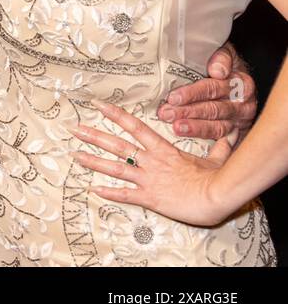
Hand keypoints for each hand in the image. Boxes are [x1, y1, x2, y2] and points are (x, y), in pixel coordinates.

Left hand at [71, 101, 235, 226]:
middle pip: (117, 144)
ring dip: (93, 161)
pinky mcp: (150, 197)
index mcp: (164, 149)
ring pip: (115, 167)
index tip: (97, 105)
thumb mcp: (217, 158)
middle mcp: (151, 161)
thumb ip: (219, 146)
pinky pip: (125, 195)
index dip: (114, 114)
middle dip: (94, 136)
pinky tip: (93, 189)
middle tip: (74, 129)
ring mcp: (148, 179)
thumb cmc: (217, 178)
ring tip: (74, 155)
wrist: (217, 196)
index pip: (134, 126)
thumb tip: (229, 134)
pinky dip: (109, 192)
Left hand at [158, 41, 256, 140]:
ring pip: (217, 126)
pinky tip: (187, 137)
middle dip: (187, 111)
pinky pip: (219, 137)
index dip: (193, 93)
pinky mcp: (235, 133)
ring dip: (194, 127)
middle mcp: (243, 103)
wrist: (236, 78)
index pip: (214, 88)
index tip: (174, 97)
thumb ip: (220, 57)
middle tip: (166, 113)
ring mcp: (239, 120)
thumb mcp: (225, 53)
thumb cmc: (222, 65)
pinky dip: (202, 137)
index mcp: (241, 82)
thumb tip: (217, 69)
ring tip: (175, 127)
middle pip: (213, 108)